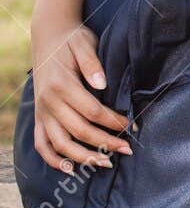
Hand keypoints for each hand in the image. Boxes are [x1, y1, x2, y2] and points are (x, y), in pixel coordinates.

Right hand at [29, 18, 132, 171]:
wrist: (49, 38)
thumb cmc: (72, 41)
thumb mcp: (84, 43)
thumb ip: (92, 62)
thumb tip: (101, 84)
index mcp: (62, 85)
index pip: (92, 111)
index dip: (113, 121)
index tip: (131, 125)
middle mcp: (49, 103)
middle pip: (79, 131)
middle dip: (105, 143)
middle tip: (127, 150)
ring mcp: (42, 113)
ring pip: (60, 144)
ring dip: (83, 157)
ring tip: (106, 163)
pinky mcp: (39, 118)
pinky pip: (42, 145)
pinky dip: (54, 159)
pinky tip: (71, 169)